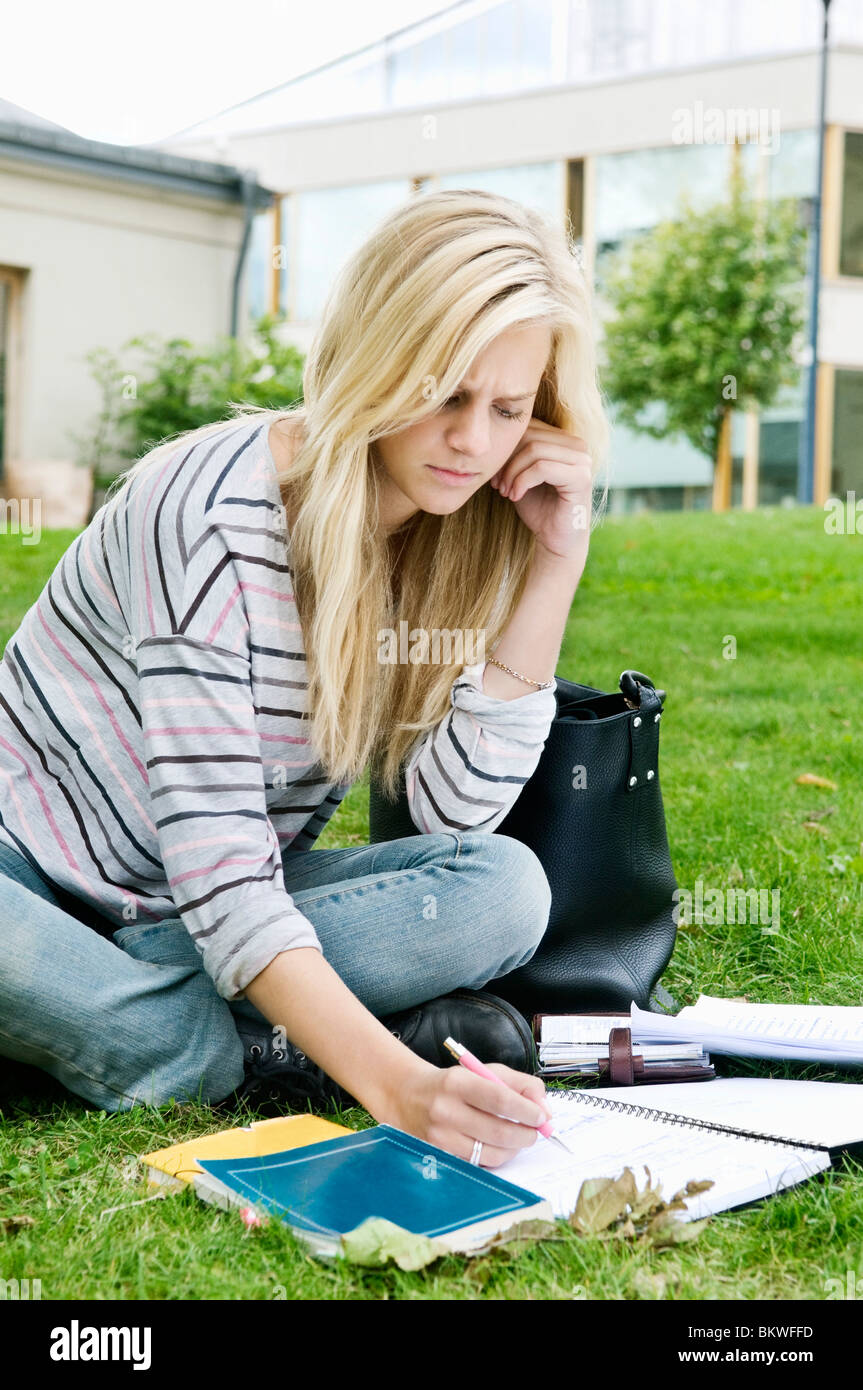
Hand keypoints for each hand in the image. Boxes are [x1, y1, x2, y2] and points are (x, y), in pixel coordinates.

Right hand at [381, 1060, 552, 1167]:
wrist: (406, 1096)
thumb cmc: (452, 1084)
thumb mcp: (482, 1071)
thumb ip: (518, 1084)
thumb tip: (544, 1108)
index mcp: (457, 1083)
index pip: (499, 1099)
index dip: (526, 1110)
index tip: (541, 1117)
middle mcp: (445, 1110)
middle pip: (498, 1131)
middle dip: (526, 1135)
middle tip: (536, 1132)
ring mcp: (440, 1137)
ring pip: (490, 1154)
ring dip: (513, 1149)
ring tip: (518, 1139)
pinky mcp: (438, 1156)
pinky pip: (477, 1164)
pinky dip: (494, 1157)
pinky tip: (497, 1146)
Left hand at [490, 417, 593, 572]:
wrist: (555, 539)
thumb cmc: (537, 507)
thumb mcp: (520, 474)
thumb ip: (514, 452)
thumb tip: (494, 434)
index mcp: (563, 439)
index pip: (528, 426)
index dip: (506, 448)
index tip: (495, 474)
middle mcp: (577, 445)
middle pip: (530, 435)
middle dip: (507, 460)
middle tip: (497, 484)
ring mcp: (582, 460)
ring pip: (534, 450)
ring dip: (512, 472)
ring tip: (505, 492)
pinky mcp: (581, 478)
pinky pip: (542, 468)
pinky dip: (522, 481)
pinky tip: (515, 496)